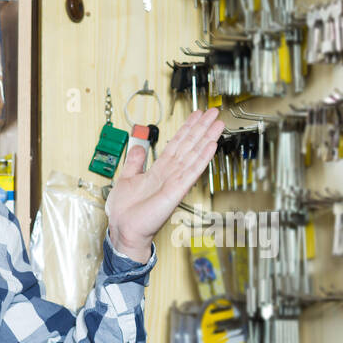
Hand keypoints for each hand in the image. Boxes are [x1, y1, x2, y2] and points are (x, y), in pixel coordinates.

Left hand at [105, 107, 223, 261]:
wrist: (124, 229)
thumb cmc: (126, 211)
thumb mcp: (126, 178)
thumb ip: (134, 162)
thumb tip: (137, 148)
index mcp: (158, 170)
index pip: (176, 144)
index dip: (187, 128)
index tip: (196, 116)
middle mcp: (169, 174)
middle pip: (189, 145)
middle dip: (201, 128)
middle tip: (214, 113)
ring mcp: (175, 181)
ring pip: (193, 154)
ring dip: (206, 138)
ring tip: (218, 124)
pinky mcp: (176, 191)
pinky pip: (191, 171)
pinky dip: (202, 158)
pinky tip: (212, 146)